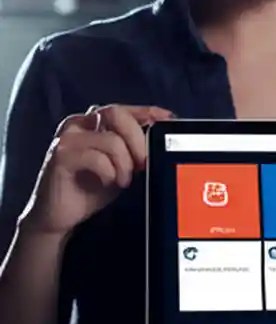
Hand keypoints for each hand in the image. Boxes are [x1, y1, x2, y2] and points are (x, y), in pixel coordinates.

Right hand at [19, 104, 173, 236]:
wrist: (59, 215)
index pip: (124, 109)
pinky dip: (110, 172)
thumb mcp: (121, 165)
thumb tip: (161, 139)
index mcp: (93, 122)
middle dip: (138, 138)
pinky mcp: (60, 156)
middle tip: (144, 162)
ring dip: (125, 164)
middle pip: (116, 114)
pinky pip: (96, 158)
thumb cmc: (91, 187)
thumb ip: (134, 149)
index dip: (147, 112)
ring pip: (111, 140)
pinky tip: (108, 182)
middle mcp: (78, 123)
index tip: (167, 120)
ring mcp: (67, 139)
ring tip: (123, 180)